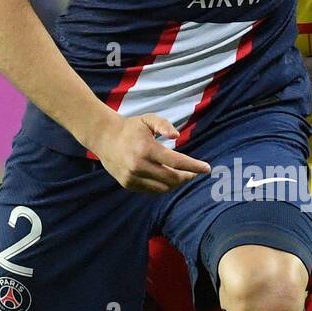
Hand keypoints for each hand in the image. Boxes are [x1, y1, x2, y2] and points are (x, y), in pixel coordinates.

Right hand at [90, 111, 210, 193]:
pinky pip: (151, 190)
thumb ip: (164, 124)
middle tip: (194, 172)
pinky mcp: (128, 184)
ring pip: (163, 188)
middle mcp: (139, 165)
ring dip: (176, 184)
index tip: (207, 168)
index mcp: (146, 148)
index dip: (193, 166)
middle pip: (172, 178)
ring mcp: (132, 177)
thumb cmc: (131, 128)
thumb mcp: (147, 119)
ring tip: (182, 176)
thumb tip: (177, 136)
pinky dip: (163, 187)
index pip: (176, 161)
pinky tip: (168, 179)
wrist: (104, 138)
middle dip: (187, 176)